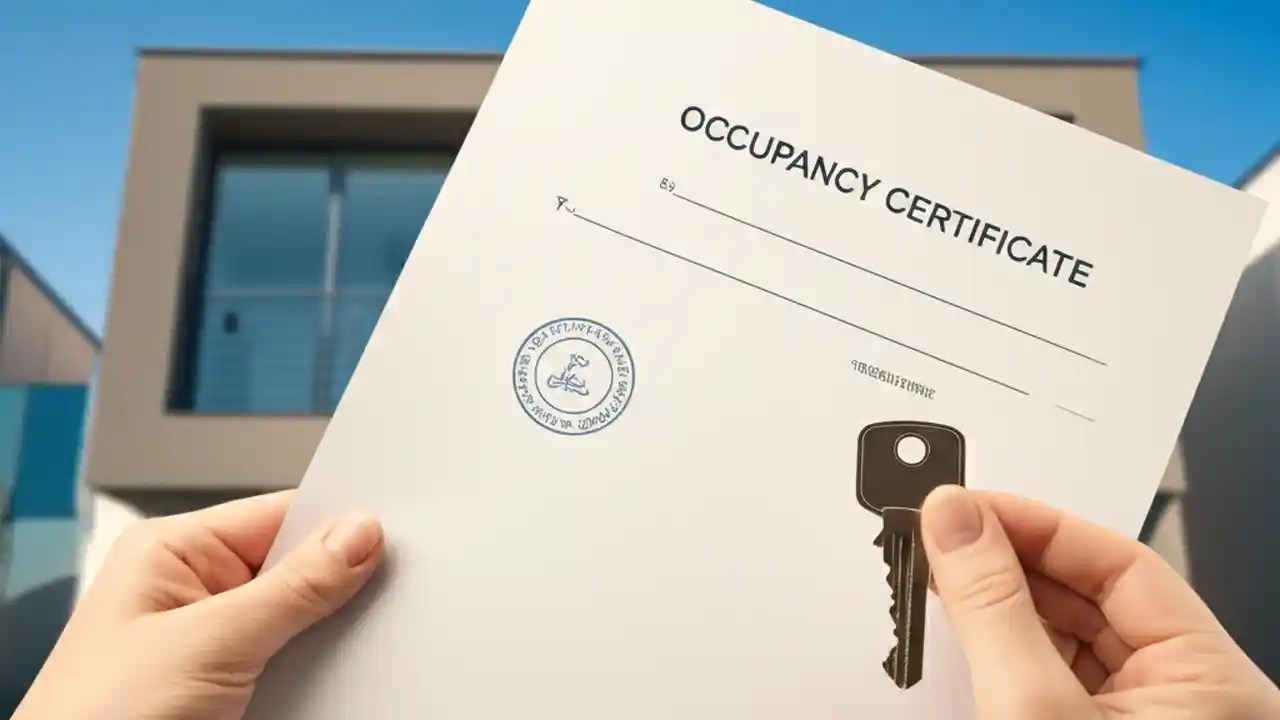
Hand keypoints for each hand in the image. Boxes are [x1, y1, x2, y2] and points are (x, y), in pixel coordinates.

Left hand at [13, 491, 383, 719]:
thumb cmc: (94, 719)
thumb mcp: (208, 642)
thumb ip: (292, 588)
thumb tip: (358, 533)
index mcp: (173, 552)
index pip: (281, 514)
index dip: (339, 524)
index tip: (393, 539)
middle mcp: (191, 590)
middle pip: (297, 571)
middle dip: (335, 591)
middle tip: (372, 606)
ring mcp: (210, 643)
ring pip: (300, 625)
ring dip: (324, 642)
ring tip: (328, 659)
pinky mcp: (226, 690)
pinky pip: (292, 667)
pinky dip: (313, 677)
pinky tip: (320, 686)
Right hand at [921, 487, 1279, 718]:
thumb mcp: (1031, 708)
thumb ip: (993, 607)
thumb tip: (955, 519)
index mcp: (1216, 683)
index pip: (1124, 565)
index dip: (1038, 526)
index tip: (966, 506)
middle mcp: (1189, 699)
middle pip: (1092, 597)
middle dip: (1010, 564)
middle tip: (943, 536)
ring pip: (1068, 638)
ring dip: (1001, 606)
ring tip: (944, 577)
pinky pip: (1053, 677)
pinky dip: (1004, 652)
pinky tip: (964, 631)